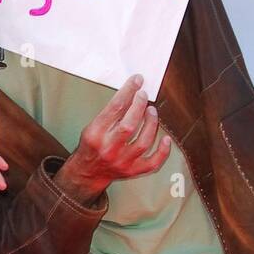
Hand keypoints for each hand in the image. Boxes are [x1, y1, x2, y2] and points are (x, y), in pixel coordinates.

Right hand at [57, 75, 169, 202]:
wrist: (88, 172)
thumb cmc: (92, 145)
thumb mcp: (92, 126)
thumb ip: (110, 113)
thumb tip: (132, 94)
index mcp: (95, 134)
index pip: (115, 108)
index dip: (128, 91)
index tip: (137, 81)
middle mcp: (109, 149)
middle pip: (129, 125)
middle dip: (139, 106)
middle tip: (144, 95)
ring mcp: (122, 162)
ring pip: (143, 142)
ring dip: (151, 124)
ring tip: (152, 111)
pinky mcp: (132, 171)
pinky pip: (152, 163)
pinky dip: (163, 151)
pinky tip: (166, 139)